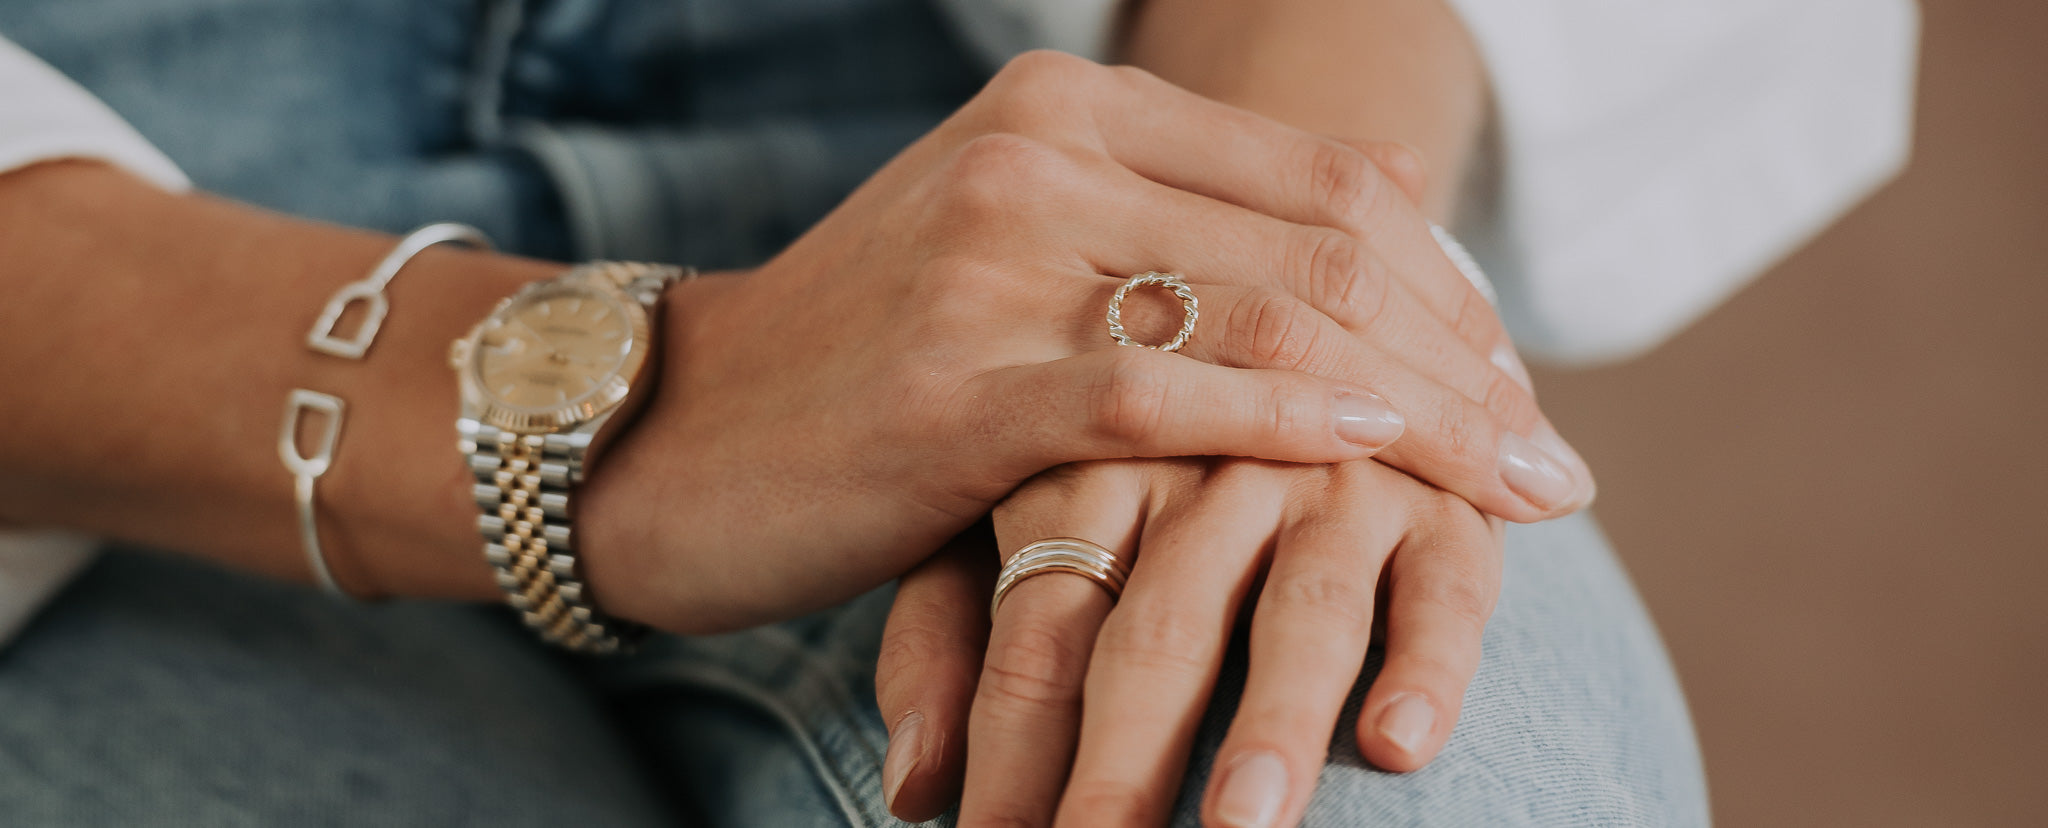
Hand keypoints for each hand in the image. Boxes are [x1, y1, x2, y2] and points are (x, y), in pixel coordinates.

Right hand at [581, 51, 1581, 633]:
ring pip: (1276, 319)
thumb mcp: (1022, 254)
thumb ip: (1178, 229)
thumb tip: (1380, 230)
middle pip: (1329, 245)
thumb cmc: (867, 361)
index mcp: (1069, 110)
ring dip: (1425, 417)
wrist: (672, 433)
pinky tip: (1383, 476)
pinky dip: (1296, 436)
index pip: (1321, 180)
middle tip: (1549, 459)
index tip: (1514, 384)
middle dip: (1468, 361)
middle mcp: (1044, 156)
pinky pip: (1167, 400)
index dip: (1450, 285)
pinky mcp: (960, 382)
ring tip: (1517, 493)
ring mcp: (999, 260)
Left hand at [877, 458, 1499, 824]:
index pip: (1042, 630)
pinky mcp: (1444, 498)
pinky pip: (1448, 587)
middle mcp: (1210, 468)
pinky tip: (1396, 745)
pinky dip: (1427, 664)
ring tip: (1239, 826)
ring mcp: (1332, 478)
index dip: (1013, 751)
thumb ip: (954, 639)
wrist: (1301, 303)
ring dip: (1273, 720)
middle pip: (1160, 630)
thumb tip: (908, 785)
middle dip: (1125, 760)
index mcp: (1088, 465)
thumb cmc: (1129, 451)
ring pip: (1303, 605)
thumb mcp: (1016, 516)